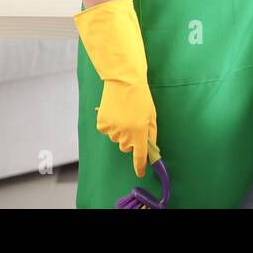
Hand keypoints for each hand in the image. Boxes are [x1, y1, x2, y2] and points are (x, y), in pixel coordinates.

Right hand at [74, 0, 157, 177]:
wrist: (124, 80)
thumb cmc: (141, 97)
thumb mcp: (151, 115)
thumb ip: (151, 133)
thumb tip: (150, 148)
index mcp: (140, 131)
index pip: (140, 155)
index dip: (141, 165)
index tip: (142, 172)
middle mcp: (125, 133)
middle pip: (126, 147)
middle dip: (130, 139)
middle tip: (133, 122)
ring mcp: (112, 129)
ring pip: (116, 138)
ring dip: (121, 130)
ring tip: (125, 112)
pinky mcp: (101, 124)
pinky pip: (107, 131)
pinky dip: (111, 124)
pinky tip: (115, 111)